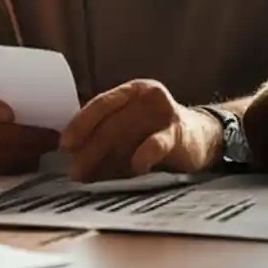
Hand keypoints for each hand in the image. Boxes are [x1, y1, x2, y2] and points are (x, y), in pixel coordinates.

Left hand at [60, 79, 221, 181]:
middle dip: (89, 149)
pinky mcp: (178, 133)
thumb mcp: (130, 125)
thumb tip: (70, 153)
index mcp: (131, 91)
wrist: (202, 139)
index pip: (100, 104)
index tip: (65, 144)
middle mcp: (146, 97)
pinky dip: (144, 155)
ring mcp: (164, 113)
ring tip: (90, 176)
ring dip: (106, 159)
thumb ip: (105, 132)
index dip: (81, 124)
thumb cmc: (155, 132)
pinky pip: (157, 143)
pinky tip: (135, 167)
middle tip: (75, 171)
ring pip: (128, 135)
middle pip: (111, 123)